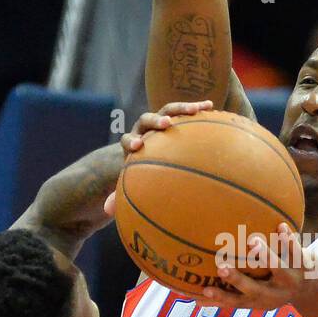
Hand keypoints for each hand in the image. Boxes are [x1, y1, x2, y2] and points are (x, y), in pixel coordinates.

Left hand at [104, 100, 211, 216]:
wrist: (147, 151)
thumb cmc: (141, 172)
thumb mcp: (132, 181)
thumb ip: (120, 194)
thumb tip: (106, 211)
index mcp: (131, 144)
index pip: (127, 140)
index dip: (131, 141)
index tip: (138, 146)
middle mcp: (143, 129)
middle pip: (146, 119)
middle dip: (156, 121)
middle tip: (166, 124)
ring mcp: (159, 121)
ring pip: (168, 110)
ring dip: (181, 108)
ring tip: (197, 110)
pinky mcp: (174, 118)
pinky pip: (185, 111)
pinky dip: (197, 108)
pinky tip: (211, 105)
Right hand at [201, 222, 317, 309]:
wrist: (315, 292)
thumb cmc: (273, 289)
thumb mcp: (253, 298)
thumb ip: (226, 298)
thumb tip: (193, 299)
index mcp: (259, 300)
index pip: (237, 302)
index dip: (220, 297)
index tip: (203, 289)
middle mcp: (274, 293)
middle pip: (254, 289)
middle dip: (238, 279)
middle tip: (221, 266)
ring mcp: (290, 279)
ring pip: (278, 268)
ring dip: (266, 256)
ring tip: (253, 241)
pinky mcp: (305, 266)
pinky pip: (297, 251)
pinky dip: (289, 240)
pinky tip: (281, 225)